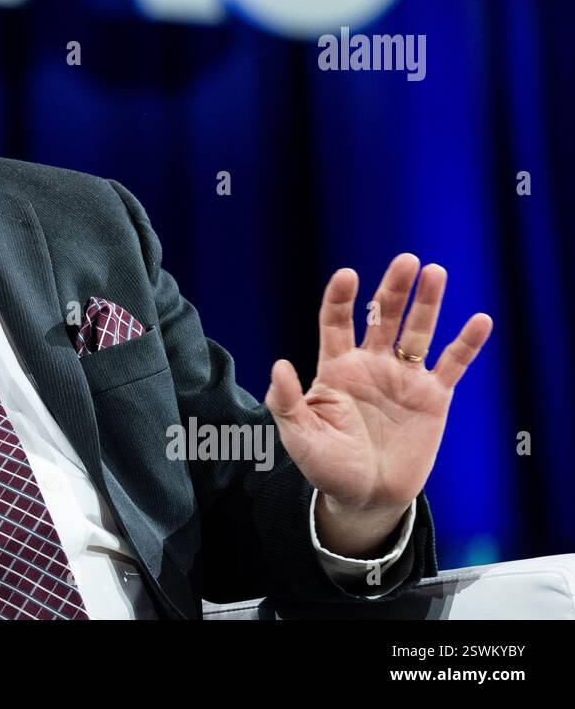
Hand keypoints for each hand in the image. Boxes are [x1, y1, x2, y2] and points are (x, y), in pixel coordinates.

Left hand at [265, 254, 491, 528]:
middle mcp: (371, 365)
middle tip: (406, 261)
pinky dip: (466, 344)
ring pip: (418, 332)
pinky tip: (479, 321)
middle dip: (394, 289)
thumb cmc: (327, 466)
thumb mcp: (299, 437)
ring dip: (427, 304)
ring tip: (436, 273)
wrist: (365, 497)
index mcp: (336, 368)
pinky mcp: (432, 398)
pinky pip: (452, 365)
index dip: (341, 298)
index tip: (347, 275)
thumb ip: (287, 402)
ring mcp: (403, 378)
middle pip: (382, 316)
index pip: (337, 322)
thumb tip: (279, 365)